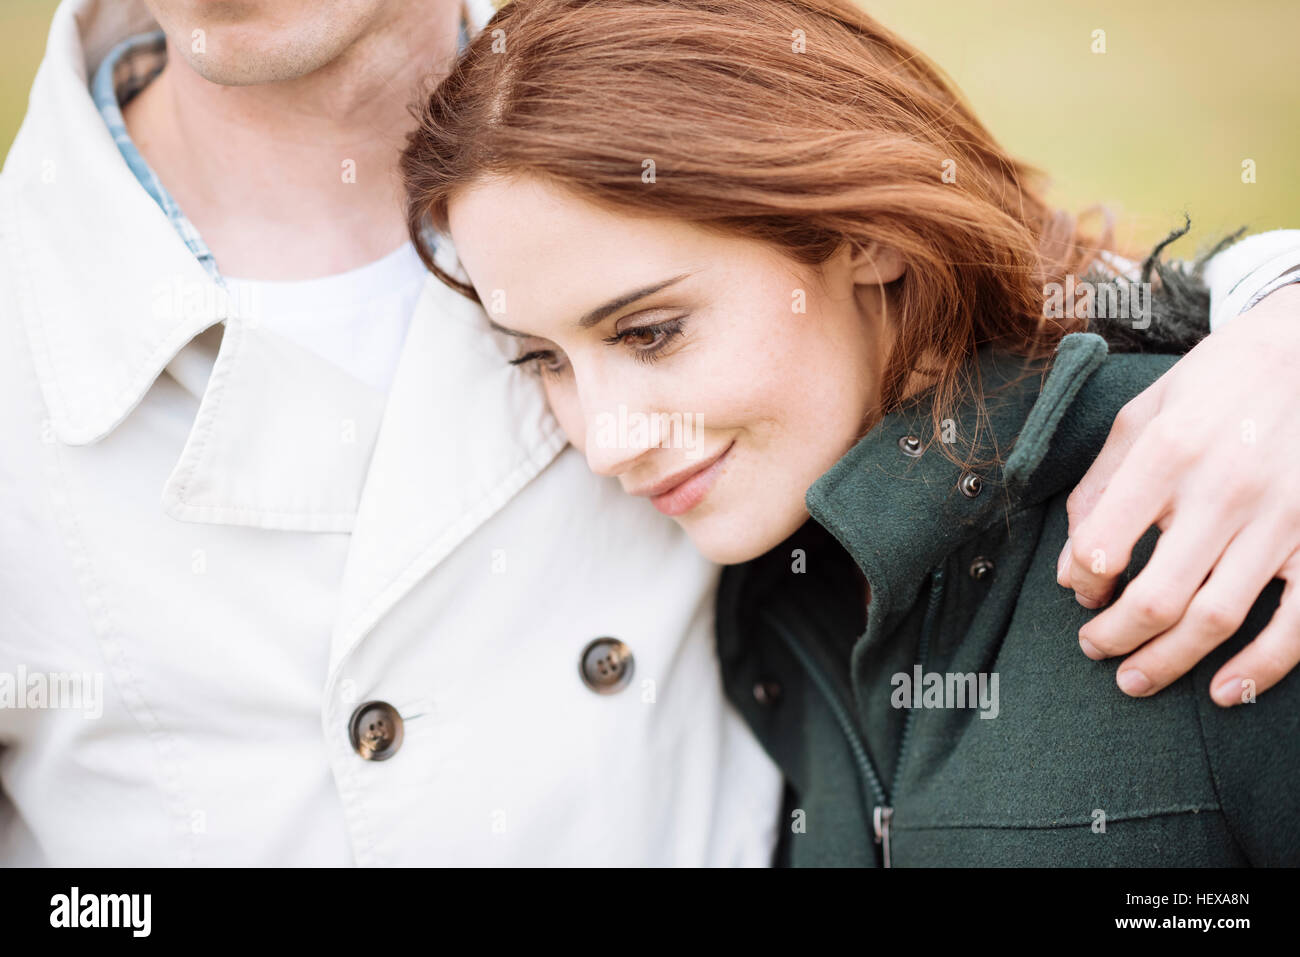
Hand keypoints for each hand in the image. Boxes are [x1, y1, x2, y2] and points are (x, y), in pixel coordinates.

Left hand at [1058, 283, 1299, 705]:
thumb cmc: (1220, 382)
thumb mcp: (1144, 413)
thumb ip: (1101, 485)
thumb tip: (1073, 565)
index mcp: (1169, 451)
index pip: (1103, 543)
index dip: (1081, 580)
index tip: (1080, 589)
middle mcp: (1225, 488)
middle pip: (1155, 597)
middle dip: (1113, 638)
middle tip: (1094, 649)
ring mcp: (1283, 518)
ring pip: (1215, 619)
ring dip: (1167, 662)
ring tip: (1135, 679)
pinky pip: (1298, 624)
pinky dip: (1261, 668)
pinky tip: (1225, 689)